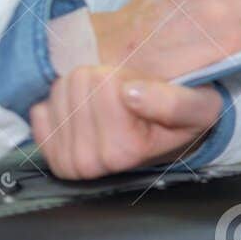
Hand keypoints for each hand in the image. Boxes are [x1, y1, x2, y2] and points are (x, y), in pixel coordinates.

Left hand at [29, 66, 224, 179]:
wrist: (168, 141)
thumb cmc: (183, 121)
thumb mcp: (199, 107)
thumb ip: (173, 103)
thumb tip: (131, 93)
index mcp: (123, 150)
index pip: (103, 82)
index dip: (126, 76)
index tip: (143, 92)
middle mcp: (90, 162)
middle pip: (78, 83)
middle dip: (104, 79)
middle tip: (126, 97)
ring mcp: (66, 161)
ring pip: (59, 91)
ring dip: (85, 89)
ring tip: (111, 104)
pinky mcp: (50, 155)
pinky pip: (41, 110)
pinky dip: (63, 103)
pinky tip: (87, 112)